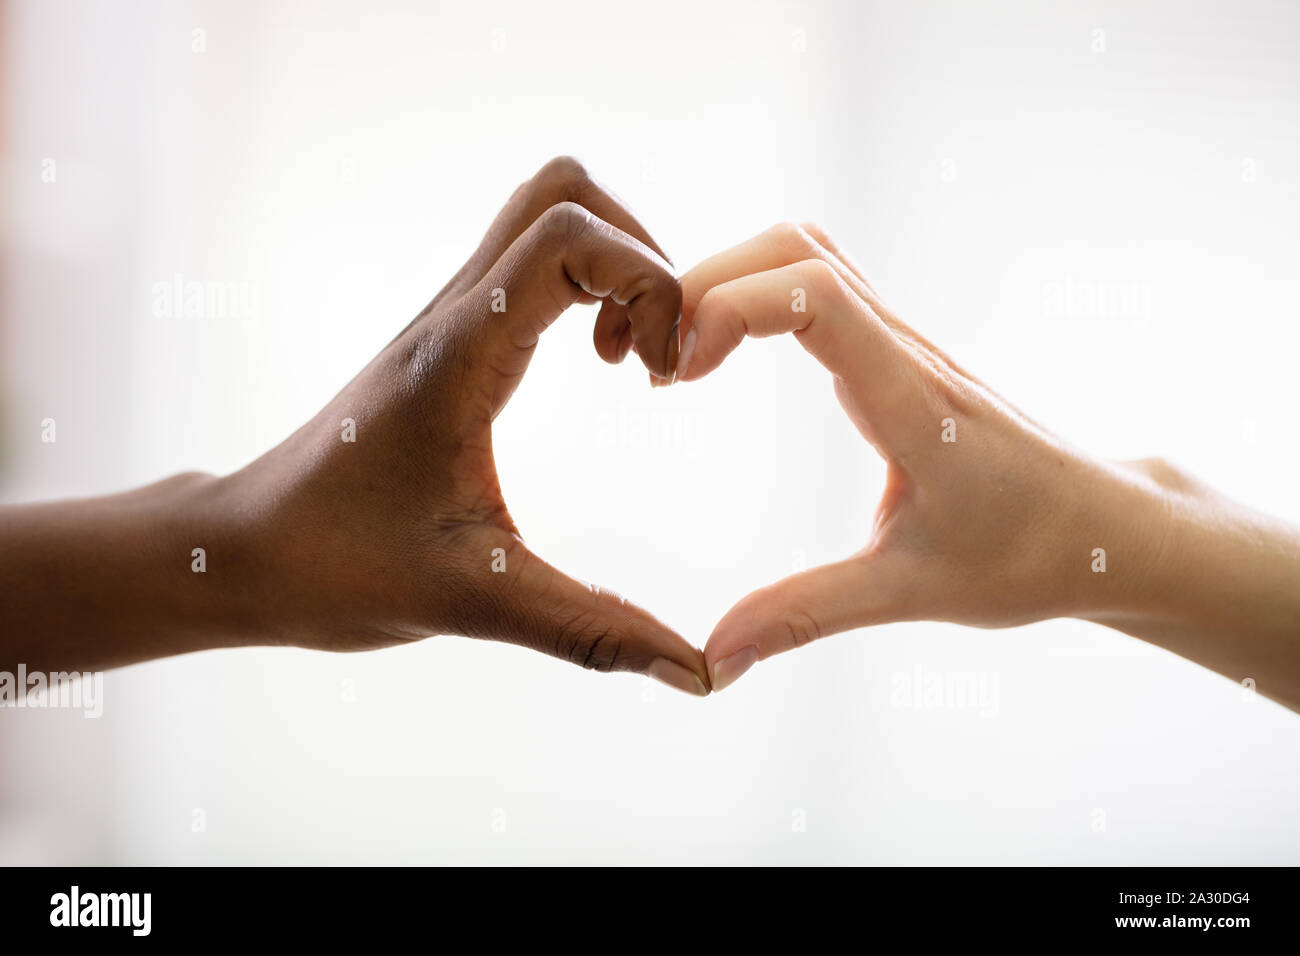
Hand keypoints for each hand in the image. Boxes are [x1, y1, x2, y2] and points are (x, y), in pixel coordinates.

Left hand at [225, 157, 708, 692]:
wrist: (243, 553)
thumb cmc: (336, 568)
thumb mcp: (478, 600)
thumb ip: (594, 631)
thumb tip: (698, 675)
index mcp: (461, 355)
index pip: (571, 233)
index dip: (650, 283)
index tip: (660, 377)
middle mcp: (453, 314)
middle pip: (563, 189)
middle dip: (641, 253)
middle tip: (652, 354)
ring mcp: (448, 318)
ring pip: (545, 214)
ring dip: (614, 267)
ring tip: (628, 361)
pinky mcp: (449, 340)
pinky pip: (530, 263)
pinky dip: (585, 289)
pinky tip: (592, 368)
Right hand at [677, 223, 1299, 708]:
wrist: (1103, 529)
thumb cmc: (1026, 557)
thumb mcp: (908, 592)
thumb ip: (802, 616)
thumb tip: (710, 659)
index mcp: (913, 402)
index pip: (816, 293)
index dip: (730, 308)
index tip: (680, 377)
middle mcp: (906, 352)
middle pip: (795, 247)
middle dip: (707, 282)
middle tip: (660, 362)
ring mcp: (902, 343)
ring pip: (806, 252)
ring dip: (729, 281)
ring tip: (683, 356)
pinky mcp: (895, 352)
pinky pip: (817, 283)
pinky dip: (754, 297)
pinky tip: (722, 356)